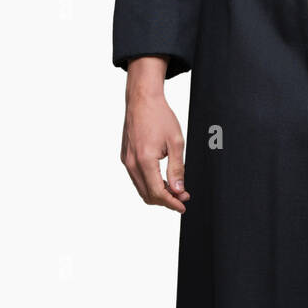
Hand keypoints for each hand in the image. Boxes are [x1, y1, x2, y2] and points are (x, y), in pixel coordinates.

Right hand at [120, 56, 189, 212]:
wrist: (142, 101)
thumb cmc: (160, 116)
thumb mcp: (176, 142)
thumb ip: (177, 168)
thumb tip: (178, 190)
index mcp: (144, 160)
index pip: (157, 192)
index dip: (171, 203)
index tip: (183, 206)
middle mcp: (131, 163)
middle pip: (147, 195)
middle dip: (166, 200)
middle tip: (183, 196)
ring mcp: (126, 161)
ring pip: (141, 188)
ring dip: (158, 192)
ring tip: (176, 188)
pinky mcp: (125, 157)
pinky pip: (137, 178)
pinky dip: (150, 183)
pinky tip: (163, 179)